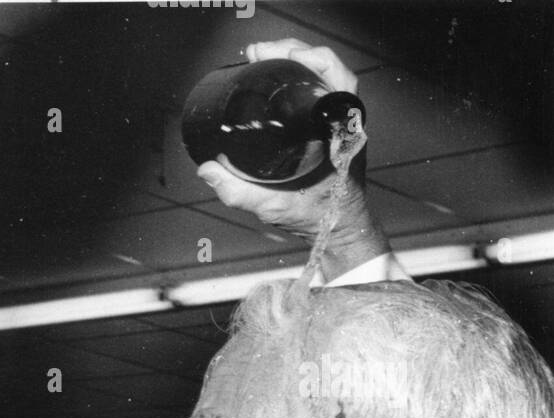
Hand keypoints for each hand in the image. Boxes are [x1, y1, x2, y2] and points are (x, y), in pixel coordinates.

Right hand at [195, 39, 383, 268]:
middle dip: (291, 52)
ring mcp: (344, 121)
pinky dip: (303, 77)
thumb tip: (206, 170)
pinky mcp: (335, 126)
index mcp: (342, 130)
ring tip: (265, 59)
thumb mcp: (275, 206)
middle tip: (257, 53)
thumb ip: (238, 191)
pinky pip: (323, 89)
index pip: (334, 76)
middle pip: (327, 67)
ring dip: (297, 61)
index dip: (305, 57)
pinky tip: (280, 78)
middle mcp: (347, 119)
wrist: (340, 228)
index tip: (270, 56)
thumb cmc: (318, 217)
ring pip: (326, 75)